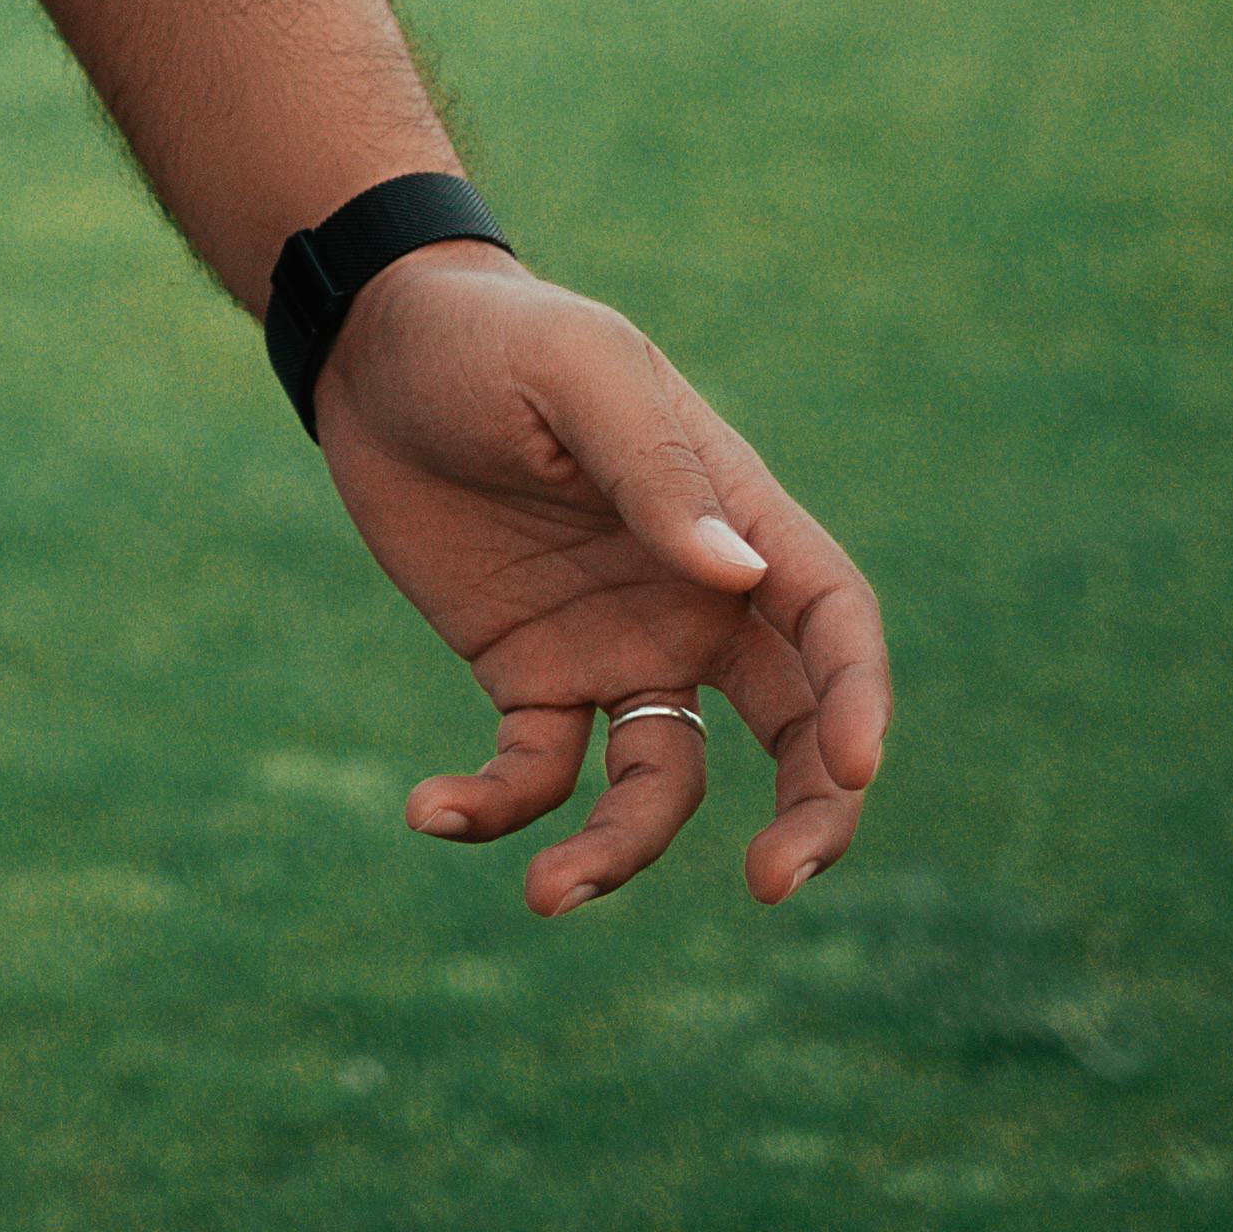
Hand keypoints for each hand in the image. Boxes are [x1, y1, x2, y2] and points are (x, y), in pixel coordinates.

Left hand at [316, 247, 892, 912]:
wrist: (375, 347)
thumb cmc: (494, 337)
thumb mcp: (575, 374)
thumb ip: (651, 469)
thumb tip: (738, 573)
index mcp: (733, 517)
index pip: (832, 624)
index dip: (857, 700)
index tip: (852, 771)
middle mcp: (694, 601)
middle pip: (793, 730)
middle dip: (811, 817)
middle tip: (778, 885)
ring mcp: (615, 647)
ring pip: (663, 784)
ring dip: (621, 851)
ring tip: (548, 893)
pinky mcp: (529, 678)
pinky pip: (536, 773)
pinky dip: (495, 810)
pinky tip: (430, 810)